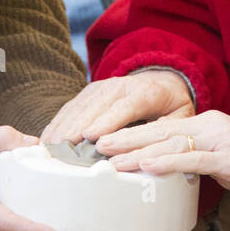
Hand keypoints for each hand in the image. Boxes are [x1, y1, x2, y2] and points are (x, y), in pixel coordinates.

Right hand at [39, 70, 194, 143]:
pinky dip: (59, 122)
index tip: (90, 136)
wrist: (163, 79)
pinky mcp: (90, 91)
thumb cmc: (172, 105)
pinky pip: (72, 107)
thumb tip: (153, 151)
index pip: (124, 108)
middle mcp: (120, 86)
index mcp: (145, 93)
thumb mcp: (181, 116)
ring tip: (50, 147)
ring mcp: (102, 87)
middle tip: (62, 147)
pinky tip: (48, 138)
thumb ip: (168, 131)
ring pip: (80, 106)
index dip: (106, 122)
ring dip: (63, 126)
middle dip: (77, 126)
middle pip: (95, 107)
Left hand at [94, 110, 229, 206]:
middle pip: (158, 129)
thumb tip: (170, 168)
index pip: (161, 127)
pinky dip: (167, 161)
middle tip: (96, 143)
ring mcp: (219, 139)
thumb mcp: (221, 159)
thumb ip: (196, 158)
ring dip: (137, 150)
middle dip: (125, 137)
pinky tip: (147, 165)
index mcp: (205, 124)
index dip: (131, 133)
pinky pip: (192, 158)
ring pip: (170, 142)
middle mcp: (209, 125)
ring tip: (112, 157)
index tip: (106, 140)